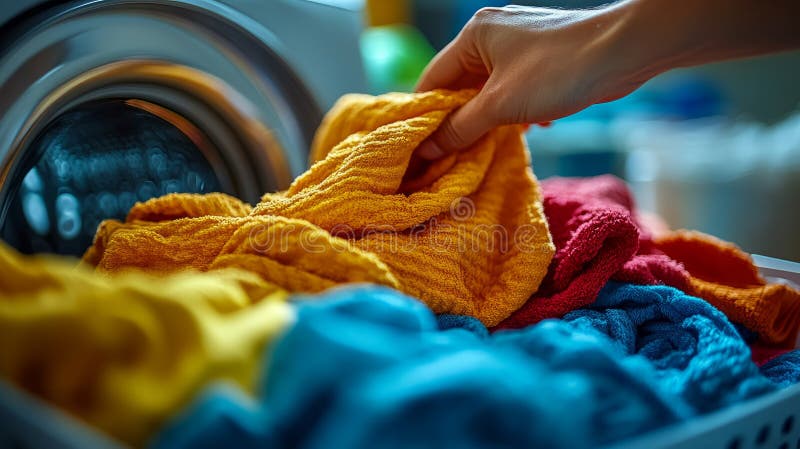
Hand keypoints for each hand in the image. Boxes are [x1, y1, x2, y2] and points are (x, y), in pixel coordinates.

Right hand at [414, 4, 656, 158]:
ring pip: (487, 93)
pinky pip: (513, 92)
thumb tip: (426, 148)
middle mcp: (492, 38)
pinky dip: (513, 114)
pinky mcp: (541, 63)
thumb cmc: (559, 70)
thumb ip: (460, 128)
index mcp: (473, 36)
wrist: (624, 53)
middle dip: (457, 122)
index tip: (416, 149)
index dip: (423, 116)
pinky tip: (527, 131)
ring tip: (481, 153)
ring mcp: (518, 49)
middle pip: (459, 87)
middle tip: (447, 158)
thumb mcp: (501, 104)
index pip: (433, 79)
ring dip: (486, 122)